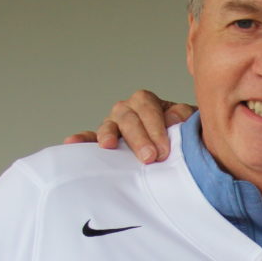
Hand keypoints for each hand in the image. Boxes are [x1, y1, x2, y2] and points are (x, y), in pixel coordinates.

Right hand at [63, 90, 196, 162]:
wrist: (180, 152)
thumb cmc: (184, 136)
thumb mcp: (190, 124)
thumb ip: (185, 117)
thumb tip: (173, 118)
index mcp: (148, 103)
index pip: (148, 108)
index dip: (155, 128)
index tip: (164, 150)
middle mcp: (128, 110)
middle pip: (128, 117)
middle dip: (139, 137)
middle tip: (149, 158)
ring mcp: (114, 125)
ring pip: (109, 125)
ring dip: (108, 135)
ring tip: (108, 146)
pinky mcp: (104, 142)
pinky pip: (90, 139)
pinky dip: (82, 140)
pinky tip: (71, 142)